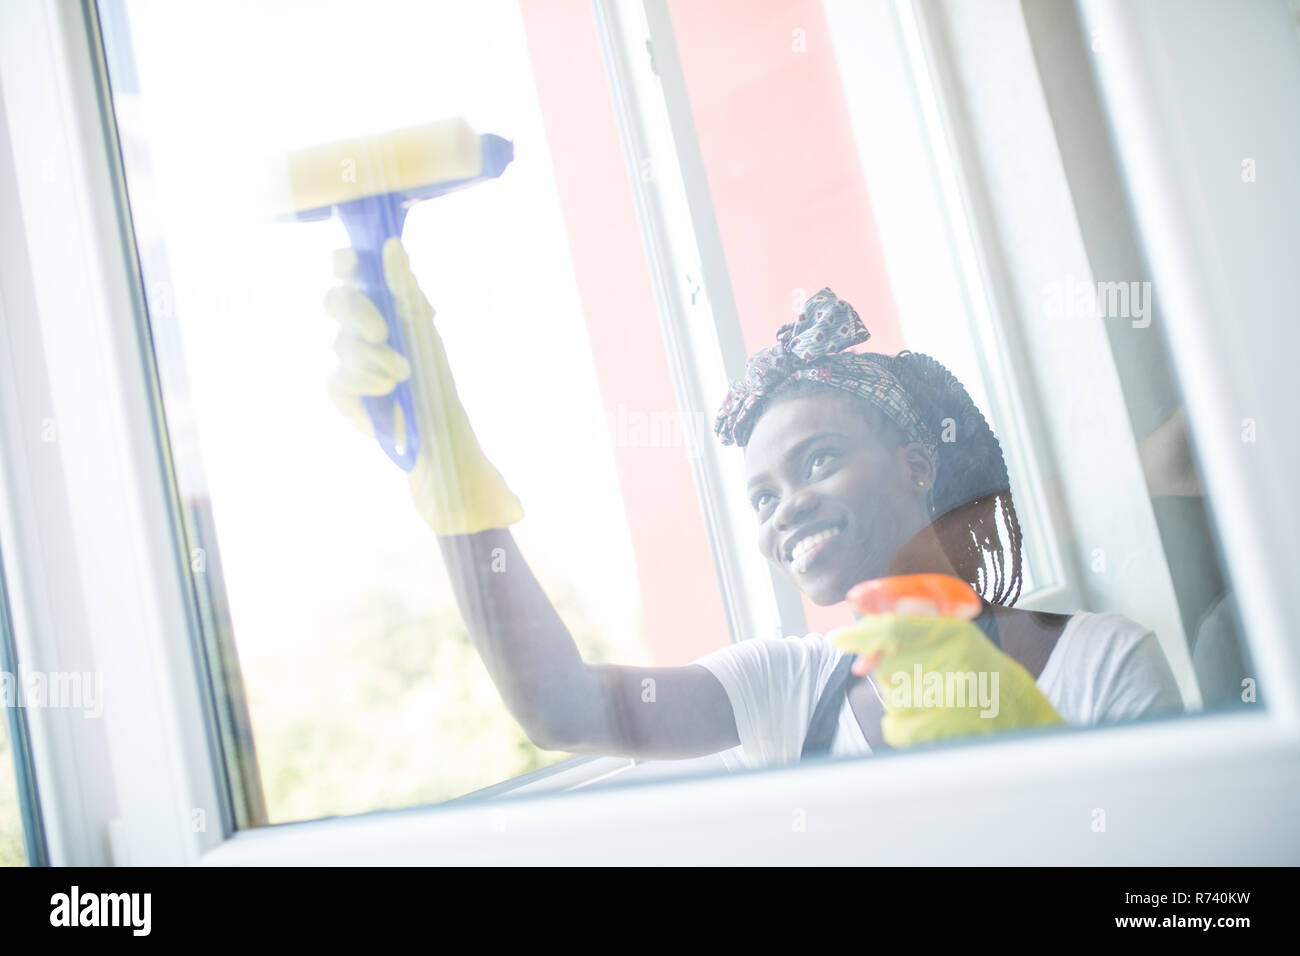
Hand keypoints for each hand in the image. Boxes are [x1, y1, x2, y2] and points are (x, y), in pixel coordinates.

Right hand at [325, 238, 523, 534]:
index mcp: (391, 310)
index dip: (346, 262)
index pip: (354, 271)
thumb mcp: (425, 337)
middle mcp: (368, 332)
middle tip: (382, 334)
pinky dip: (358, 388)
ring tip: (399, 380)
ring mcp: (352, 364)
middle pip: (334, 301)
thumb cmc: (442, 392)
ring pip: (338, 343)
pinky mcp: (343, 396)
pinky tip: (382, 401)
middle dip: (356, 314)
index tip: (350, 264)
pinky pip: (333, 380)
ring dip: (369, 360)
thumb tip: (393, 243)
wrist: (442, 451)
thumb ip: (405, 291)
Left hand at [829, 614, 1065, 747]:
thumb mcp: (958, 639)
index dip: (860, 633)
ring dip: (902, 702)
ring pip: (890, 698)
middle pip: (887, 667)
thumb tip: (863, 624)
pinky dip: (903, 728)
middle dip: (891, 675)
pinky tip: (930, 722)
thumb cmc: (986, 677)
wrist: (1027, 720)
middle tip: (920, 680)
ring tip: (936, 701)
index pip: (893, 628)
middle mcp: (953, 660)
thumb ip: (913, 624)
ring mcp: (950, 696)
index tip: (837, 639)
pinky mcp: (944, 728)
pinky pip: (895, 727)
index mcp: (955, 633)